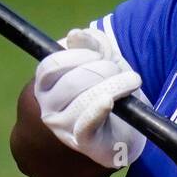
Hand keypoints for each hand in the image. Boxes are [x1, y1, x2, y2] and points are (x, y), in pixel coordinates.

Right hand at [34, 27, 145, 170]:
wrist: (126, 127)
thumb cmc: (109, 89)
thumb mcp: (103, 60)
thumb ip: (91, 44)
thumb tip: (75, 34)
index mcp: (46, 84)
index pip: (52, 64)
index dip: (80, 54)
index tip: (102, 55)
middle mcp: (48, 106)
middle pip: (70, 82)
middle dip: (102, 70)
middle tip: (119, 71)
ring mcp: (62, 126)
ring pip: (83, 100)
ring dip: (114, 86)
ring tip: (130, 82)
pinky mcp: (81, 142)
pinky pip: (86, 125)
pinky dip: (98, 111)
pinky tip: (109, 101)